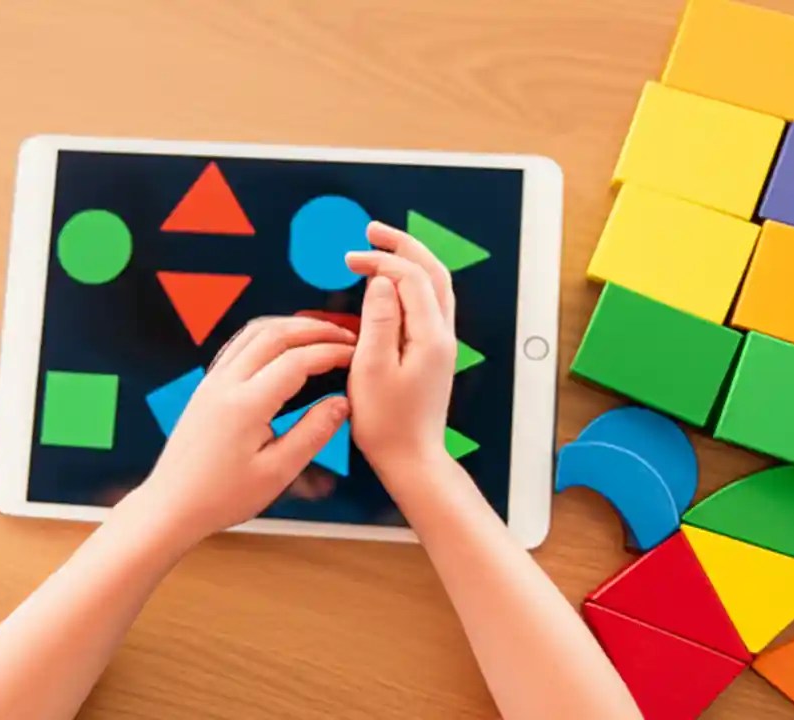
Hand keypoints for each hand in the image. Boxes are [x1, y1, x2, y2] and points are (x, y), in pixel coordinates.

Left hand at [141, 317, 354, 542]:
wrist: (171, 505)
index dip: (331, 353)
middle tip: (346, 336)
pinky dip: (268, 335)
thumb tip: (342, 403)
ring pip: (254, 332)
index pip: (297, 360)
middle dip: (315, 329)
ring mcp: (212, 381)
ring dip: (290, 326)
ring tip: (320, 334)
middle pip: (275, 334)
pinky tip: (284, 346)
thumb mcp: (277, 472)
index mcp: (246, 405)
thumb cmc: (222, 497)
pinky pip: (239, 345)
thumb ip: (313, 433)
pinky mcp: (206, 386)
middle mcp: (226, 383)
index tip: (355, 356)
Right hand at [345, 221, 456, 476]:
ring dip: (410, 262)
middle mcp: (443, 334)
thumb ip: (378, 319)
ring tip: (382, 249)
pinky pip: (429, 305)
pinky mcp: (434, 354)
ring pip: (435, 287)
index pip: (411, 277)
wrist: (411, 459)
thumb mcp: (372, 369)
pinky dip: (412, 284)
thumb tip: (382, 280)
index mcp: (430, 335)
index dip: (381, 261)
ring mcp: (442, 344)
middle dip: (403, 247)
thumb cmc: (387, 423)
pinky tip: (391, 286)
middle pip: (433, 272)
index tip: (349, 260)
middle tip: (372, 232)